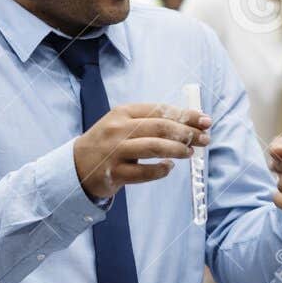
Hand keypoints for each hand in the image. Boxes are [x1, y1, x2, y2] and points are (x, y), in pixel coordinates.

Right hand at [72, 103, 209, 201]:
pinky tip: (168, 167)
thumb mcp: (122, 124)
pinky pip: (144, 172)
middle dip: (187, 132)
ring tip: (190, 153)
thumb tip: (188, 123)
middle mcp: (118, 129)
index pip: (161, 110)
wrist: (76, 166)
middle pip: (161, 127)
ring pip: (154, 147)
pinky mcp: (114, 173)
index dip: (186, 115)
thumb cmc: (107, 143)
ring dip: (178, 149)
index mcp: (123, 112)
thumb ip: (150, 122)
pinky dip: (161, 170)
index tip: (205, 121)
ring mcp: (115, 151)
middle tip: (205, 138)